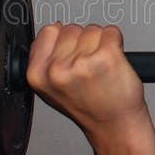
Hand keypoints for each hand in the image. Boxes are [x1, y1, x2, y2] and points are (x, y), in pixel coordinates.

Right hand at [26, 23, 148, 138]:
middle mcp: (56, 69)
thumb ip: (45, 59)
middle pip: (71, 28)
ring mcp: (81, 63)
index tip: (72, 56)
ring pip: (91, 29)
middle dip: (82, 43)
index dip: (64, 41)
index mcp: (38, 74)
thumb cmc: (89, 109)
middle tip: (88, 68)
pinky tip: (113, 63)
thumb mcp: (51, 89)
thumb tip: (54, 29)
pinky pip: (111, 32)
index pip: (48, 31)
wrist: (115, 125)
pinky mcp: (106, 57)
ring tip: (100, 68)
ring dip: (100, 44)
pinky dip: (116, 43)